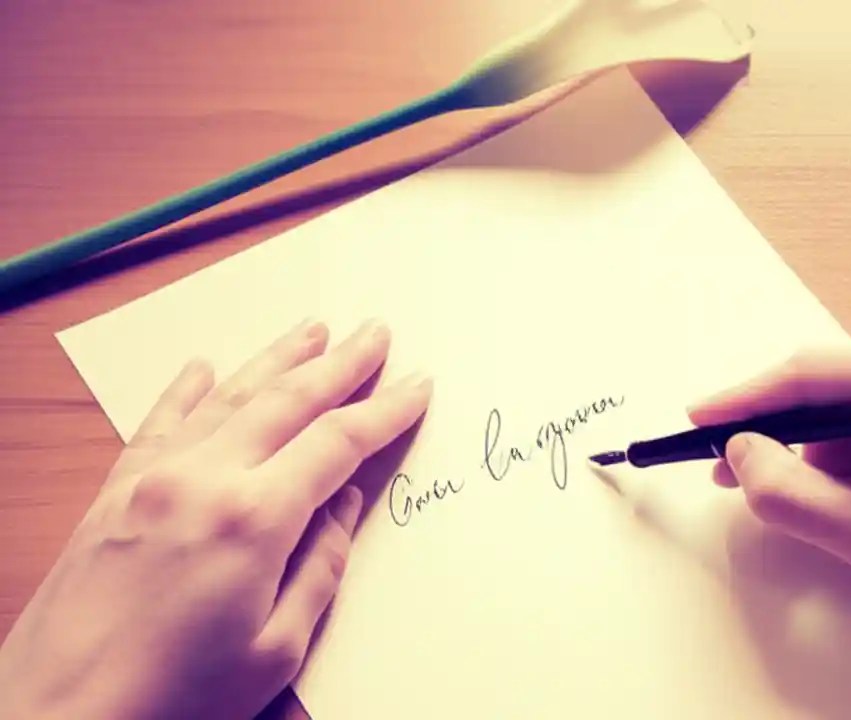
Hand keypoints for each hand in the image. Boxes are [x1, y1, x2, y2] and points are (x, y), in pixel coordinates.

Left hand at [0, 319, 431, 719]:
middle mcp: (202, 481)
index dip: (384, 411)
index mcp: (254, 520)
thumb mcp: (275, 650)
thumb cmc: (172, 699)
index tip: (417, 385)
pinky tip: (203, 367)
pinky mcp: (114, 494)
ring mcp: (152, 480)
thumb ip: (319, 568)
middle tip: (376, 332)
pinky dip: (186, 389)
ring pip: (228, 398)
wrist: (56, 719)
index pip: (337, 444)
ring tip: (313, 330)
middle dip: (340, 364)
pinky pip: (158, 422)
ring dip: (276, 359)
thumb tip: (341, 506)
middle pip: (287, 401)